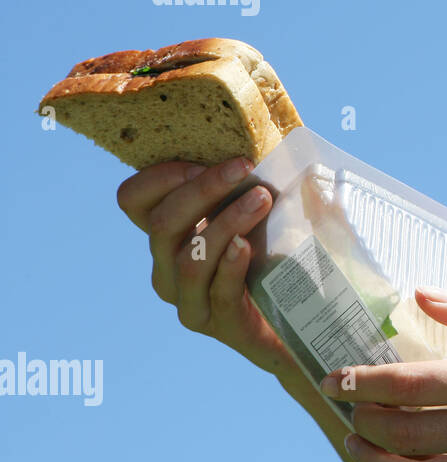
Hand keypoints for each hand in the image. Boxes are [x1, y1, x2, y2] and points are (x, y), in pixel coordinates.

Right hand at [116, 157, 292, 377]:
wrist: (297, 322)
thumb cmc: (275, 256)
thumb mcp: (254, 214)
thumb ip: (242, 184)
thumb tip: (257, 138)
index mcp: (167, 236)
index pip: (133, 200)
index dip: (160, 176)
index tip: (205, 159)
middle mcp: (166, 267)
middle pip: (162, 223)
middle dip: (202, 190)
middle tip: (243, 167)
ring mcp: (187, 300)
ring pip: (189, 258)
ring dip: (225, 222)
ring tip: (261, 199)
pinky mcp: (217, 324)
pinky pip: (215, 291)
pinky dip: (230, 265)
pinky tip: (246, 247)